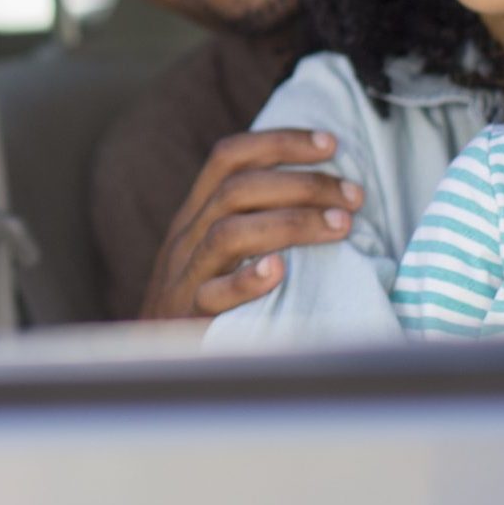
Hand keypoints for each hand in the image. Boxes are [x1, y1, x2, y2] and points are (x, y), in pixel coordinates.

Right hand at [139, 130, 364, 320]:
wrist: (151, 363)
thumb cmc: (201, 298)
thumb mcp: (214, 249)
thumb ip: (251, 218)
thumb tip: (324, 191)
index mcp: (195, 212)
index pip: (230, 157)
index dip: (280, 141)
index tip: (330, 143)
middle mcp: (187, 237)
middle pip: (237, 190)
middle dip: (302, 184)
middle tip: (352, 196)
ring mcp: (186, 277)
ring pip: (228, 234)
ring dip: (290, 223)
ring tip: (339, 225)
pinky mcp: (190, 320)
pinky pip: (213, 296)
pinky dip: (246, 281)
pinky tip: (279, 271)